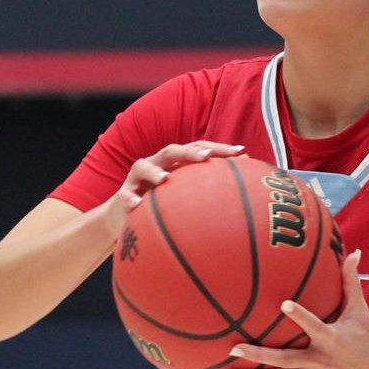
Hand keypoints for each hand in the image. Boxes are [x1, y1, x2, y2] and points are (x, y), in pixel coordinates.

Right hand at [99, 141, 244, 236]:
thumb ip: (209, 194)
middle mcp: (157, 165)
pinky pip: (124, 195)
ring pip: (143, 167)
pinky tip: (135, 204)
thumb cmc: (161, 207)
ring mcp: (137, 179)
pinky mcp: (122, 195)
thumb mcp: (184, 201)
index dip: (218, 149)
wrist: (123, 219)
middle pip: (172, 151)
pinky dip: (129, 198)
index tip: (241, 152)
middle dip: (189, 152)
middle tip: (205, 157)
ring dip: (154, 172)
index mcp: (175, 165)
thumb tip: (246, 199)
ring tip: (165, 179)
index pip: (199, 150)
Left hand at [220, 251, 368, 368]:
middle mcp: (318, 361)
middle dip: (259, 356)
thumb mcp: (360, 312)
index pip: (314, 327)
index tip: (284, 304)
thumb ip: (350, 282)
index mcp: (331, 340)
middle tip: (234, 349)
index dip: (300, 316)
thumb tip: (354, 252)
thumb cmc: (365, 339)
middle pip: (285, 360)